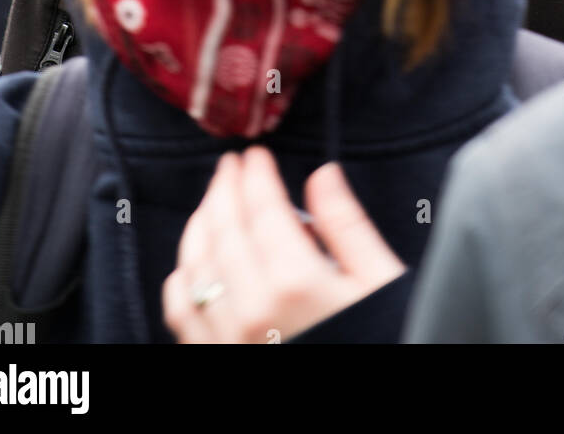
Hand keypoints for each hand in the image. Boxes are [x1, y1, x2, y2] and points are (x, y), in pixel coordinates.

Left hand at [162, 148, 406, 342]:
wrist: (363, 407)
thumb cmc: (380, 336)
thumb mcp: (379, 280)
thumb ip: (347, 224)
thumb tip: (324, 175)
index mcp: (296, 281)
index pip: (261, 207)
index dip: (254, 173)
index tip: (254, 156)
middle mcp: (254, 309)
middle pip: (223, 229)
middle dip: (223, 188)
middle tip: (229, 166)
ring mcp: (230, 337)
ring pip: (195, 265)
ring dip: (199, 224)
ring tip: (211, 201)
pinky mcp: (217, 356)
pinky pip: (182, 311)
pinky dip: (182, 276)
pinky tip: (192, 260)